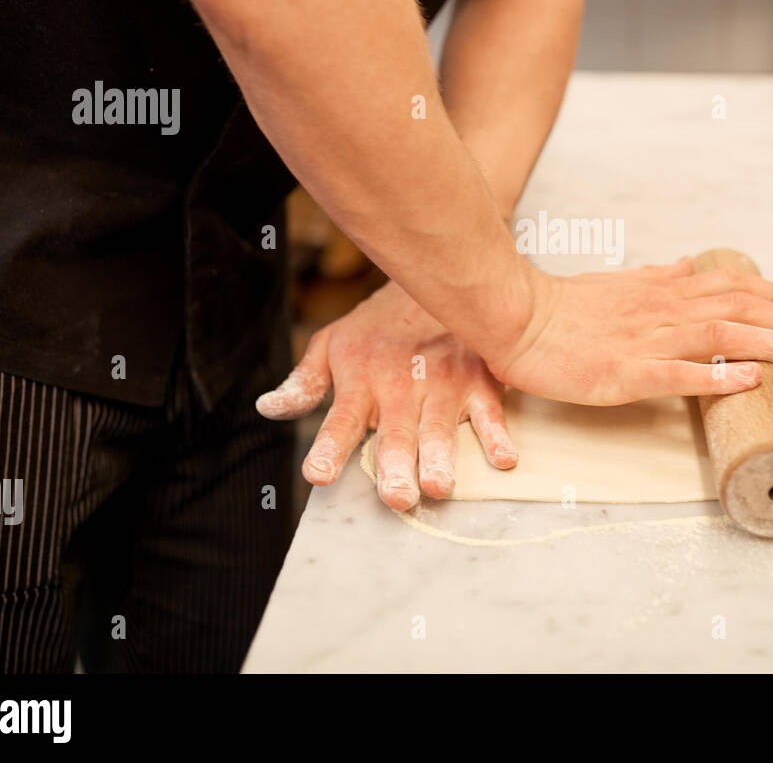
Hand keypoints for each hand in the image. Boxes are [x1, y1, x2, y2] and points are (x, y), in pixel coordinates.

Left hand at [255, 281, 515, 510]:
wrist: (438, 275)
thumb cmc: (381, 322)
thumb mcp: (335, 342)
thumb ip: (306, 380)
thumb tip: (270, 408)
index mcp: (361, 380)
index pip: (341, 419)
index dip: (329, 447)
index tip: (319, 473)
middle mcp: (401, 386)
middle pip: (397, 432)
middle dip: (397, 464)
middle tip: (398, 496)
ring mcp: (443, 384)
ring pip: (441, 426)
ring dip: (442, 456)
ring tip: (440, 486)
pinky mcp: (479, 380)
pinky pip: (489, 411)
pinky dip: (497, 435)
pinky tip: (502, 459)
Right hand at [484, 258, 772, 405]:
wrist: (516, 317)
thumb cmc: (562, 306)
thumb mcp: (617, 282)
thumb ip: (657, 277)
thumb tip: (689, 265)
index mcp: (662, 290)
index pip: (732, 286)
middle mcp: (663, 310)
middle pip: (740, 309)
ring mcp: (647, 341)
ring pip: (723, 336)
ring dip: (772, 346)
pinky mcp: (626, 373)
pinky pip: (680, 374)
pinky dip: (720, 376)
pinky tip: (751, 381)